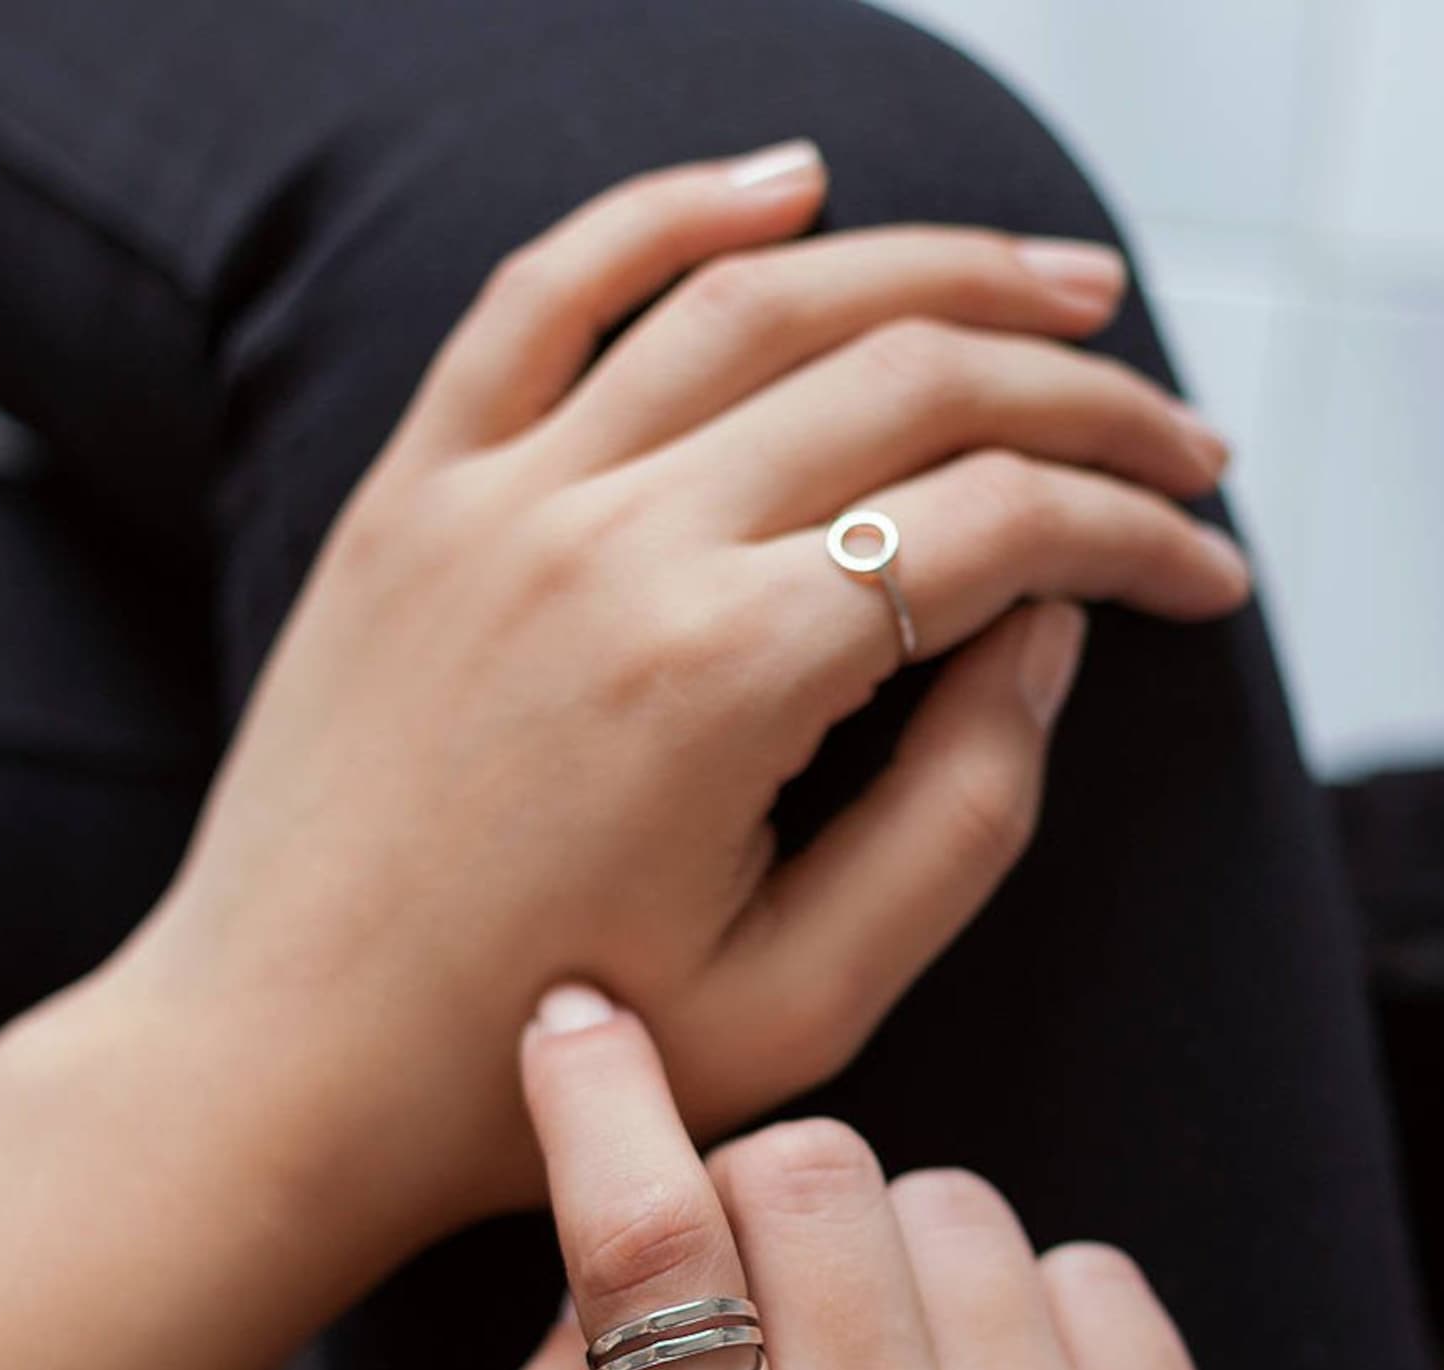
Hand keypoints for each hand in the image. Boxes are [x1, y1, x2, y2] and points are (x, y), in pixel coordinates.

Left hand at [126, 142, 1246, 1260]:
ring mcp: (496, 501)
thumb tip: (1043, 634)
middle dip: (1084, 394)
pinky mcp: (411, 499)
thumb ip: (961, 818)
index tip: (1201, 567)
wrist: (279, 1072)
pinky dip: (670, 213)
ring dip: (935, 273)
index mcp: (722, 678)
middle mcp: (613, 546)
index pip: (997, 525)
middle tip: (1176, 435)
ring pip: (757, 302)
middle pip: (910, 381)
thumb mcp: (801, 1002)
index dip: (1137, 533)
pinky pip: (542, 294)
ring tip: (1057, 291)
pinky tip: (787, 185)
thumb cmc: (539, 1070)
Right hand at [483, 988, 1296, 1369]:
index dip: (597, 1100)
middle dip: (748, 1187)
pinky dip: (1018, 1307)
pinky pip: (1093, 1276)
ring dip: (883, 1254)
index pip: (646, 1257)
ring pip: (954, 1206)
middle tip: (744, 1292)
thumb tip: (596, 1279)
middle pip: (815, 1171)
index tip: (579, 1022)